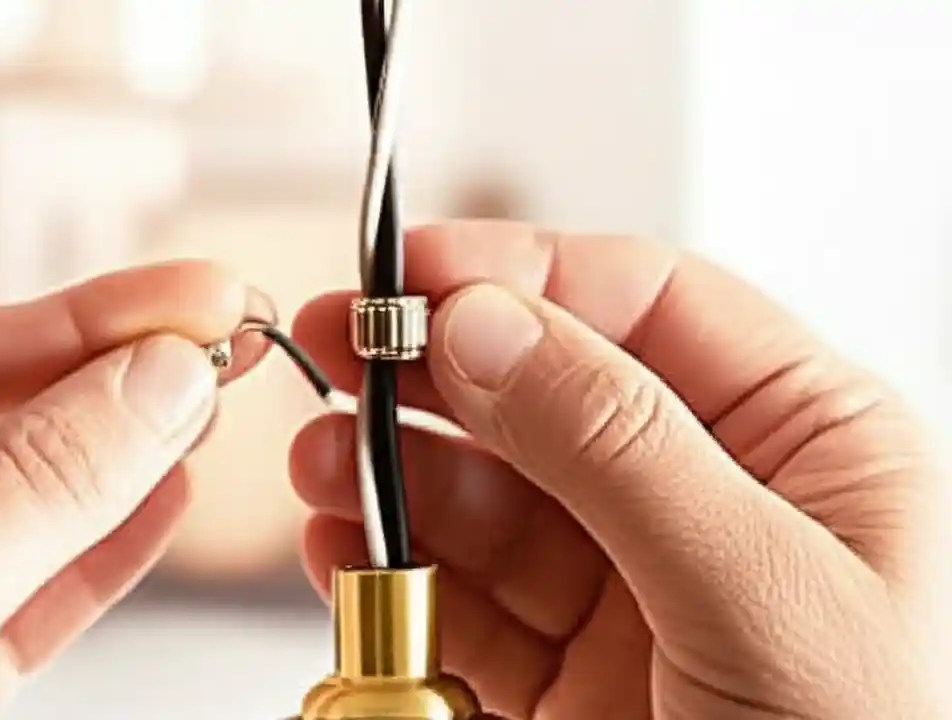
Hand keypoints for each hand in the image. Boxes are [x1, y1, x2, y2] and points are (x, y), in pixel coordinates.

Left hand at [0, 261, 270, 719]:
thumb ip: (29, 485)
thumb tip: (152, 382)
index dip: (93, 317)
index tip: (198, 296)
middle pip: (3, 416)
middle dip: (119, 376)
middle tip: (225, 338)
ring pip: (31, 501)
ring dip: (129, 450)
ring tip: (210, 401)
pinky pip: (38, 591)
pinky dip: (110, 546)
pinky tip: (160, 503)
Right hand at [291, 223, 947, 718]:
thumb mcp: (765, 594)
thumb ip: (621, 448)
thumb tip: (492, 325)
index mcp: (808, 443)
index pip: (647, 306)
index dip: (523, 273)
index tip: (413, 272)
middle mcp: (711, 501)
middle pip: (546, 392)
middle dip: (436, 370)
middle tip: (339, 351)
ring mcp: (632, 588)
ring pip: (488, 495)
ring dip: (395, 470)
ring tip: (324, 461)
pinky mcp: (568, 671)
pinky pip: (462, 597)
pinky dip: (392, 567)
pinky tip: (345, 546)